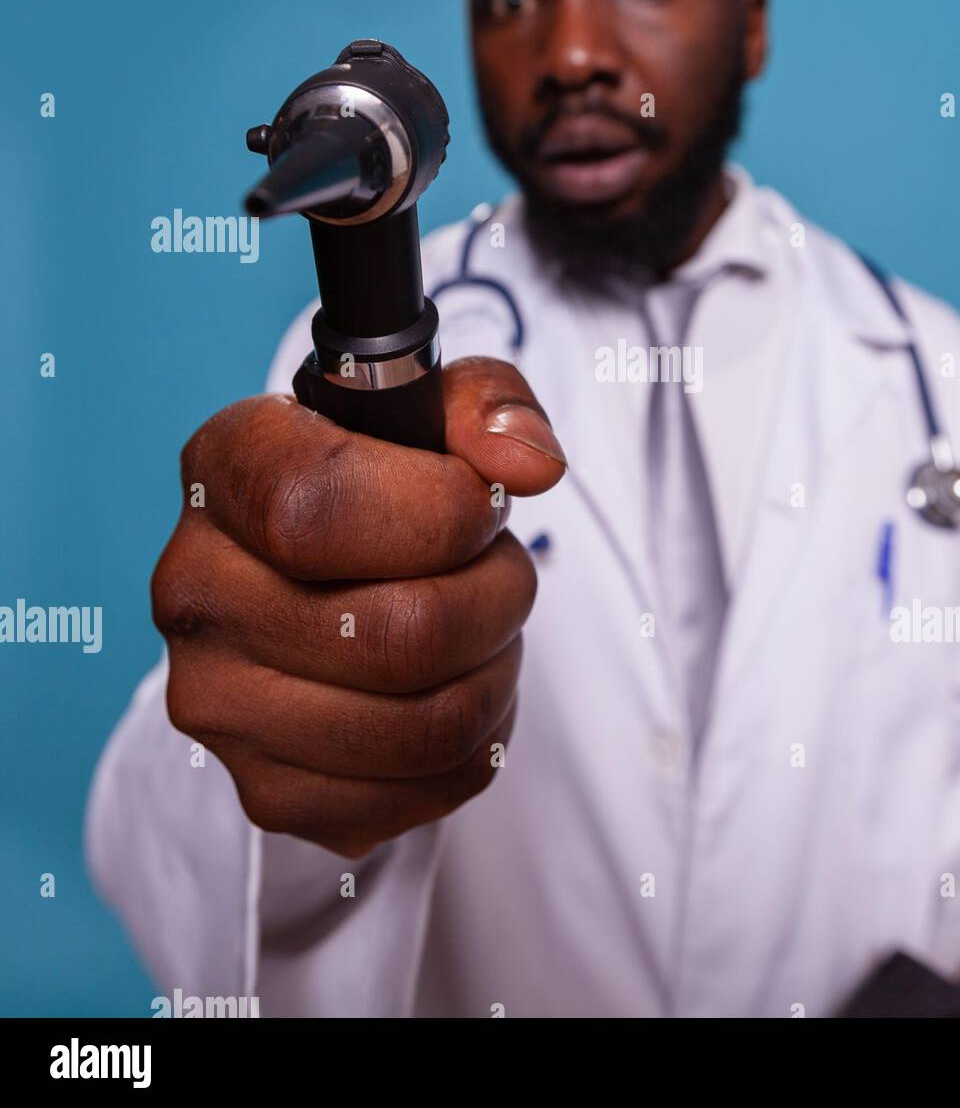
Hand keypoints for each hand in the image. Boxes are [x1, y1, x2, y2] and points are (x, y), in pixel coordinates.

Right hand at [151, 356, 565, 858]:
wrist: (323, 580)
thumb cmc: (386, 483)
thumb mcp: (435, 410)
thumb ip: (490, 405)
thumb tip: (526, 463)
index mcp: (223, 470)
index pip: (320, 511)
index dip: (443, 514)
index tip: (482, 506)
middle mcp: (194, 589)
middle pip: (400, 634)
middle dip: (501, 598)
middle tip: (504, 573)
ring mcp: (218, 702)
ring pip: (424, 727)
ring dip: (497, 673)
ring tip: (488, 631)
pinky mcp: (267, 789)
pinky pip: (421, 793)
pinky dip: (479, 744)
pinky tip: (459, 688)